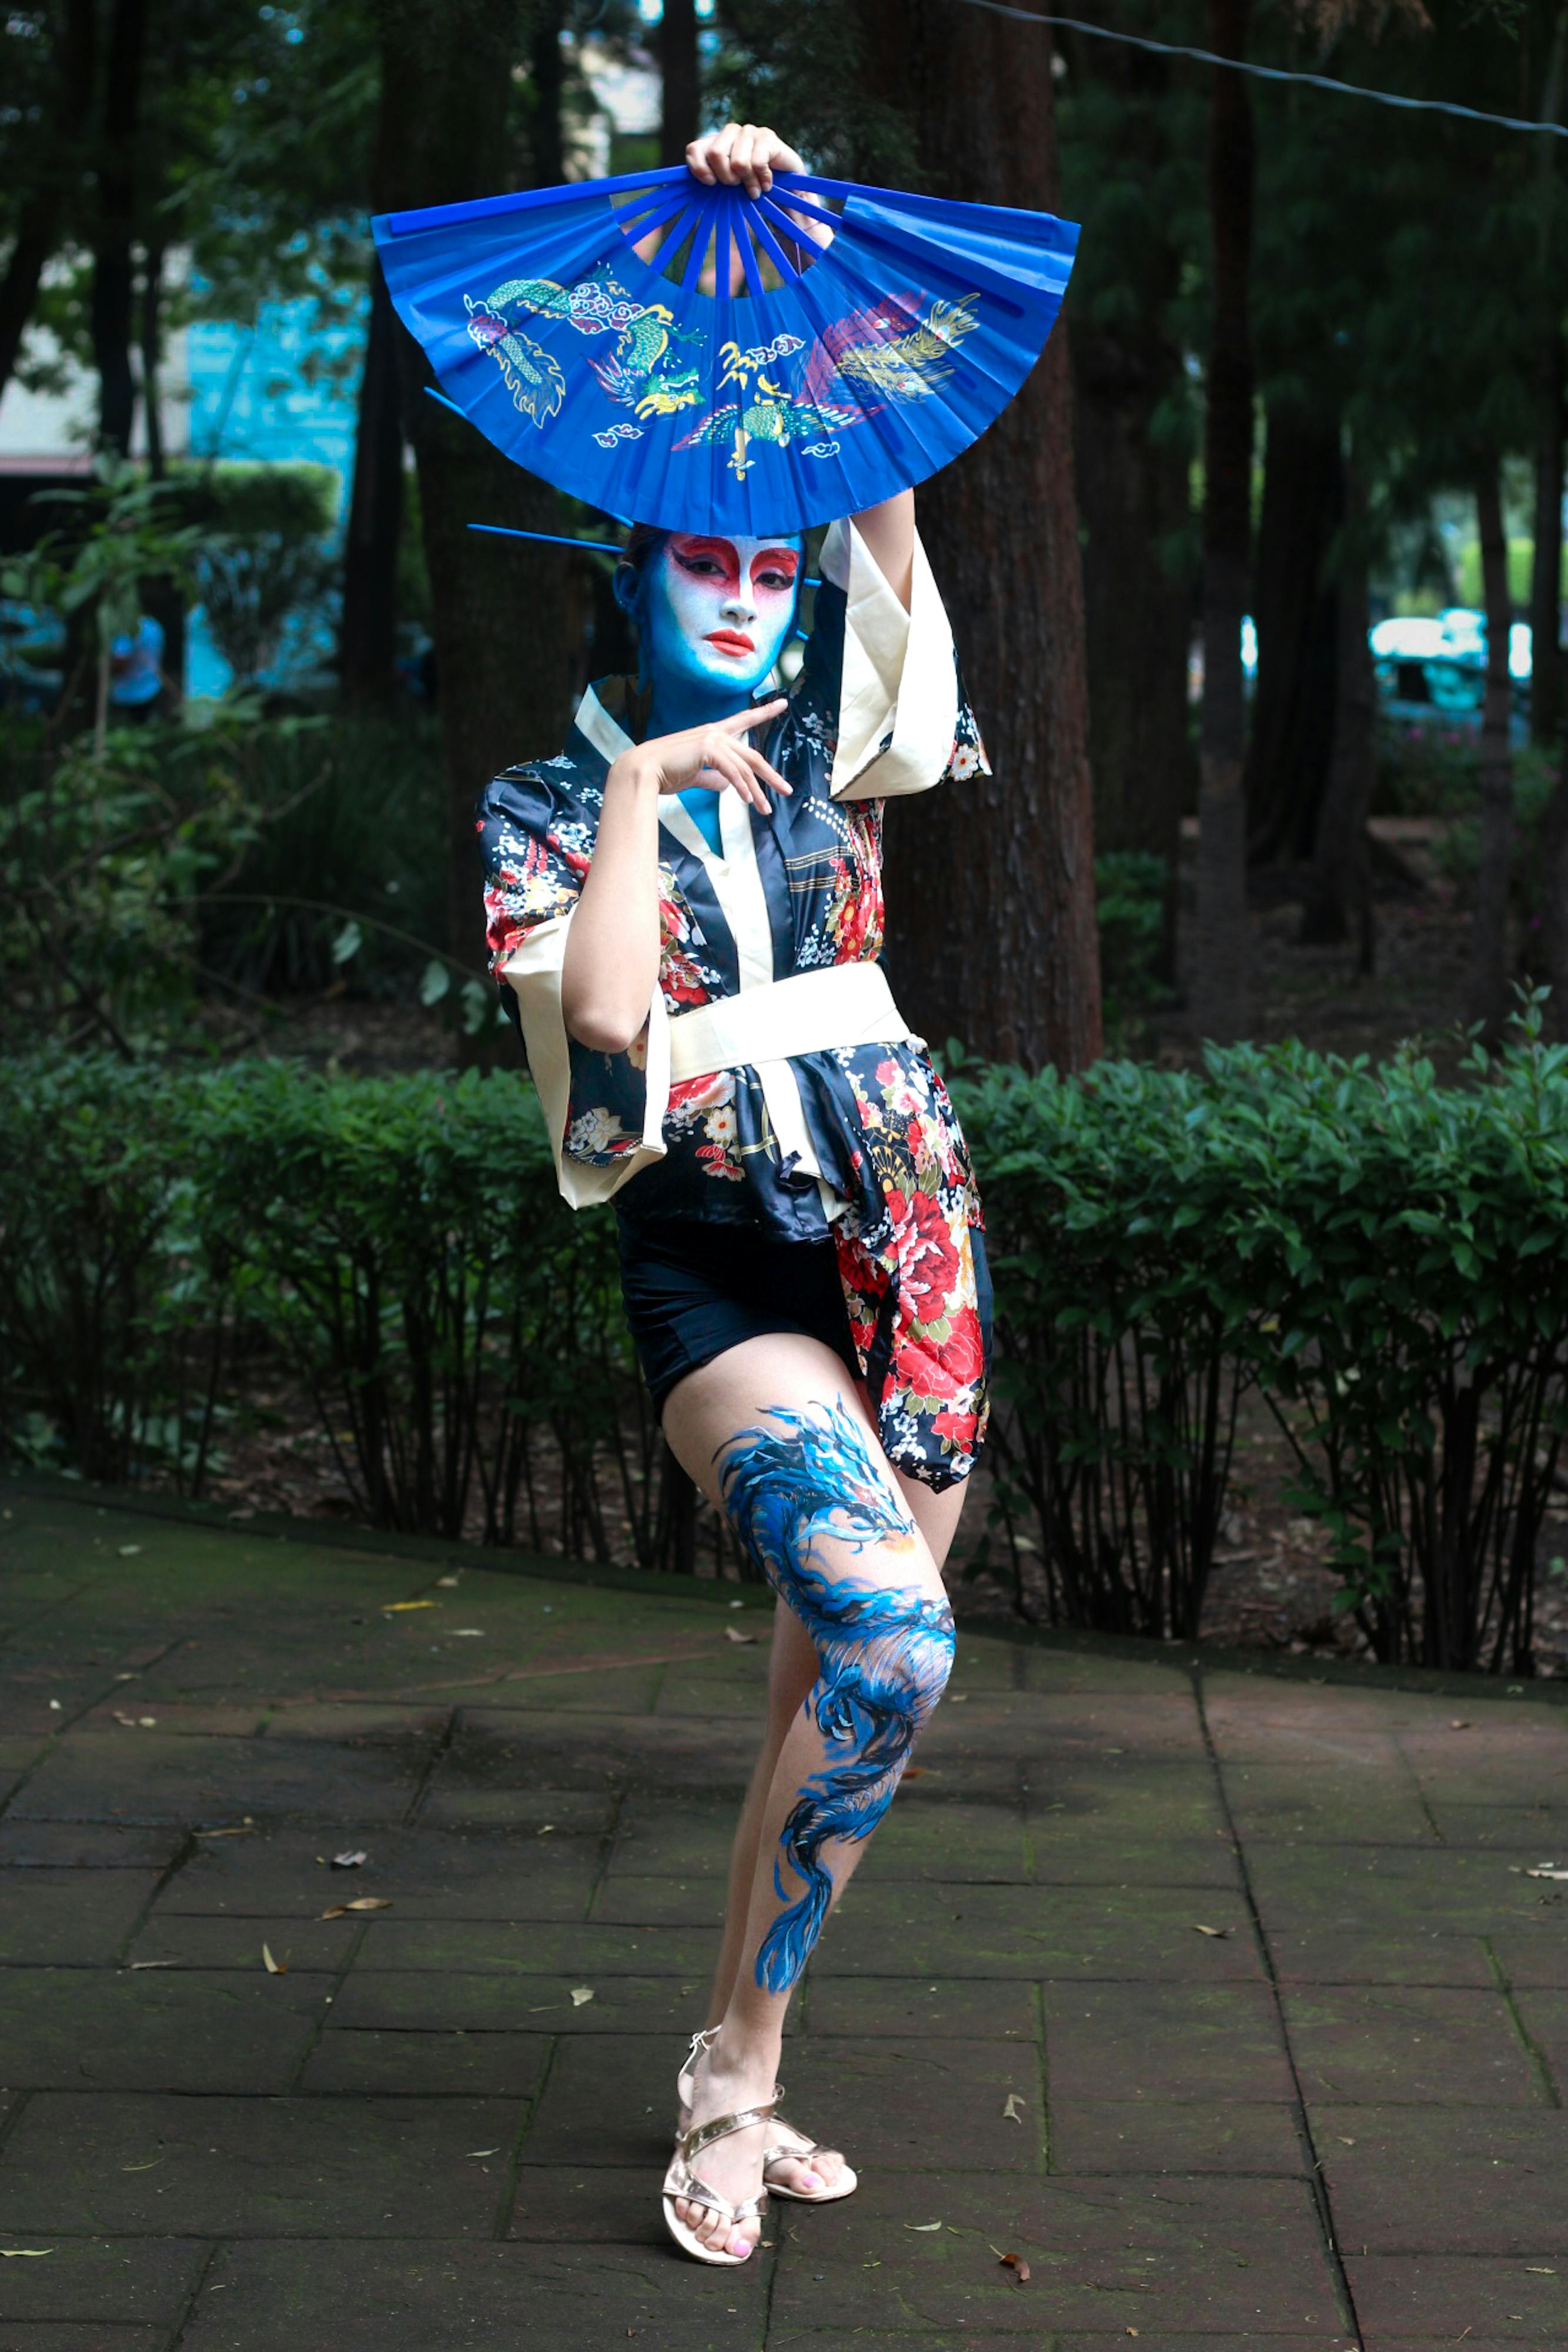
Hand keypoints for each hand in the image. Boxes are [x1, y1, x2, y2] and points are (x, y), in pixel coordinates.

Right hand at [615, 699, 790, 813]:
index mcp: (712, 734)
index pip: (743, 721)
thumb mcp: (693, 776)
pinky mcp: (708, 749)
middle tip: (787, 790)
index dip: (764, 713)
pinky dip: (742, 788)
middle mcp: (715, 733)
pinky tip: (747, 801)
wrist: (642, 771)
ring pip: (745, 768)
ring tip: (766, 809)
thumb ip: (711, 778)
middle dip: (771, 775)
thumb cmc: (663, 774)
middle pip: (752, 755)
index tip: (782, 704)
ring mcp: (712, 739)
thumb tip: (726, 787)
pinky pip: (733, 772)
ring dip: (757, 791)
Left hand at [686, 123, 803, 197]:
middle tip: (737, 187)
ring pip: (738, 161)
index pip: (694, 149)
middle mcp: (730, 132)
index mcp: (714, 143)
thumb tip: (681, 191)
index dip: (700, 169)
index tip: (711, 185)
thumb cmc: (751, 190)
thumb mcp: (726, 190)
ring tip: (754, 190)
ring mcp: (749, 132)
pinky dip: (762, 179)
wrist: (786, 191)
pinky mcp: (767, 137)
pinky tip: (766, 184)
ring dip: (748, 182)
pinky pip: (757, 162)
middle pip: (716, 154)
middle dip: (727, 178)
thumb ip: (709, 183)